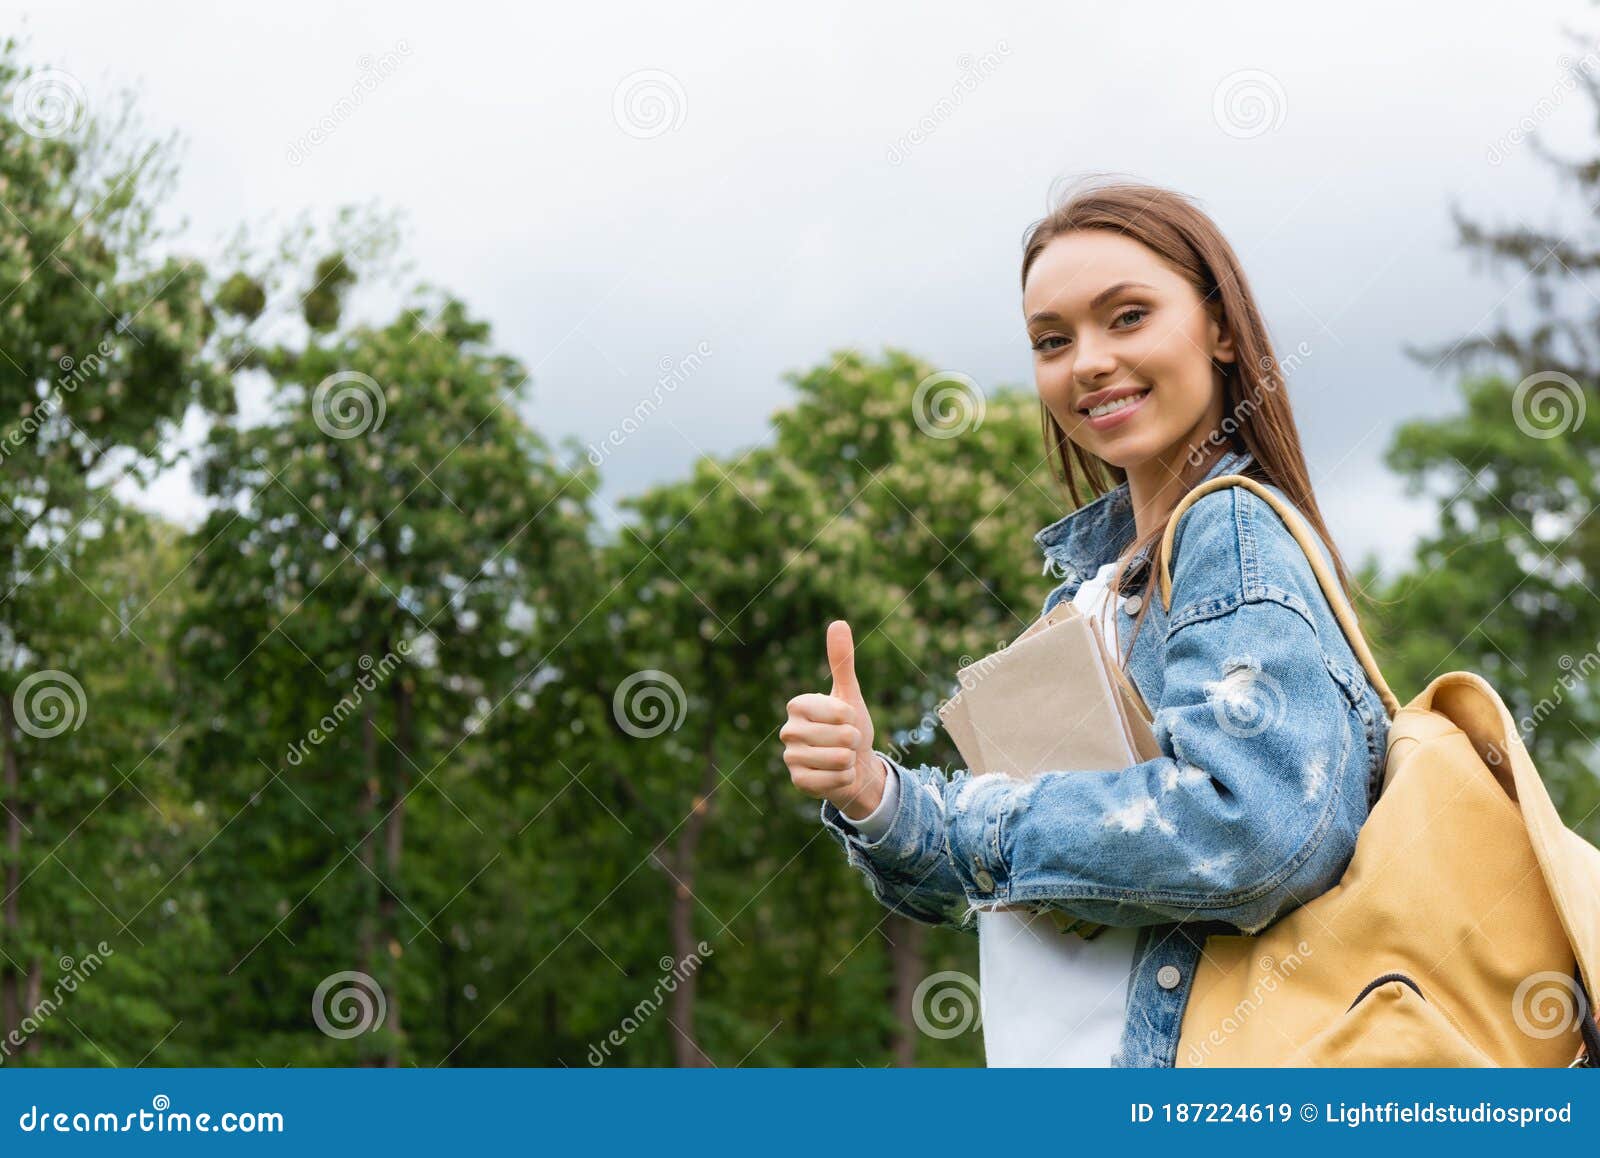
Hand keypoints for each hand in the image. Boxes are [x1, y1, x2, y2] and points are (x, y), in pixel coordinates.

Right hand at [782, 619, 886, 819]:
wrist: (853, 764)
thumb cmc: (849, 726)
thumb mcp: (850, 693)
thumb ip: (842, 660)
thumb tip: (838, 622)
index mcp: (797, 705)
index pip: (839, 711)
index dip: (851, 717)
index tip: (846, 719)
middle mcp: (788, 730)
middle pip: (841, 737)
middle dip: (853, 741)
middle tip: (846, 741)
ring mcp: (790, 758)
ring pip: (839, 760)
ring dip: (849, 761)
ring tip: (842, 758)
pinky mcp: (797, 782)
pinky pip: (833, 781)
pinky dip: (843, 779)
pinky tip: (836, 775)